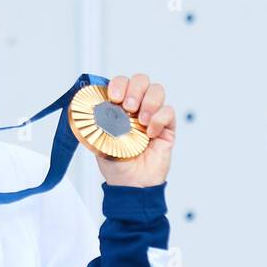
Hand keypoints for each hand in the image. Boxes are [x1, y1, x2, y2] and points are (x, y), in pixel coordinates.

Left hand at [95, 73, 175, 188]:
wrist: (132, 185)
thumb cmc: (117, 165)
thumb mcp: (100, 142)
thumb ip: (100, 124)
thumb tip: (97, 107)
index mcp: (118, 108)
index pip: (121, 83)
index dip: (118, 84)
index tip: (113, 97)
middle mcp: (136, 108)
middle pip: (141, 80)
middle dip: (135, 89)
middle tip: (128, 106)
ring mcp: (153, 115)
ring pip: (157, 90)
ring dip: (149, 101)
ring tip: (142, 121)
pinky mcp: (167, 127)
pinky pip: (168, 111)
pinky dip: (160, 119)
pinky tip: (151, 133)